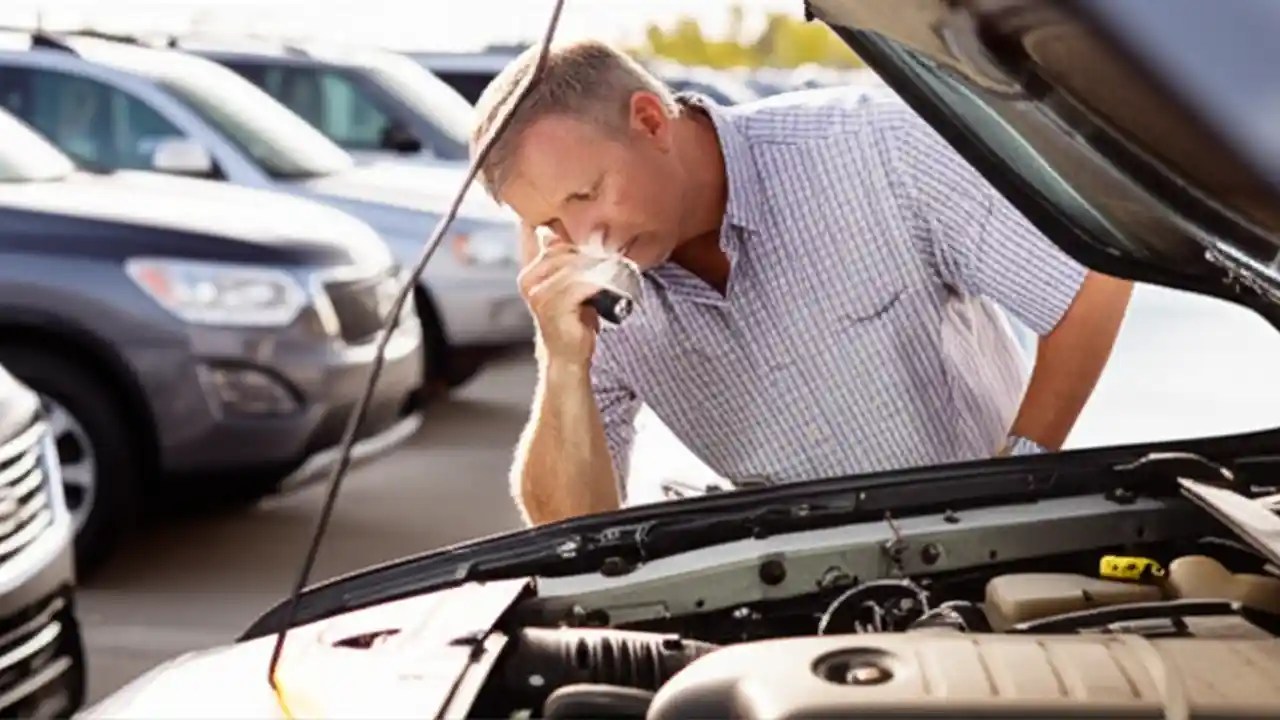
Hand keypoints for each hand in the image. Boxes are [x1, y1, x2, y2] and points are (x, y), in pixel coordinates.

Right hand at [518, 225, 602, 367]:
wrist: (567, 356)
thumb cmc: (570, 319)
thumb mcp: (566, 286)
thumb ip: (566, 262)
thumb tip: (575, 235)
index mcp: (529, 273)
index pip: (552, 242)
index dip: (575, 243)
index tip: (595, 246)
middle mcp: (529, 282)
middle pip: (565, 253)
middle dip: (590, 255)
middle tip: (610, 261)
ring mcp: (539, 295)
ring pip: (574, 268)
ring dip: (597, 269)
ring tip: (612, 273)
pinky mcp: (553, 307)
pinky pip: (580, 286)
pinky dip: (597, 285)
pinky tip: (608, 288)